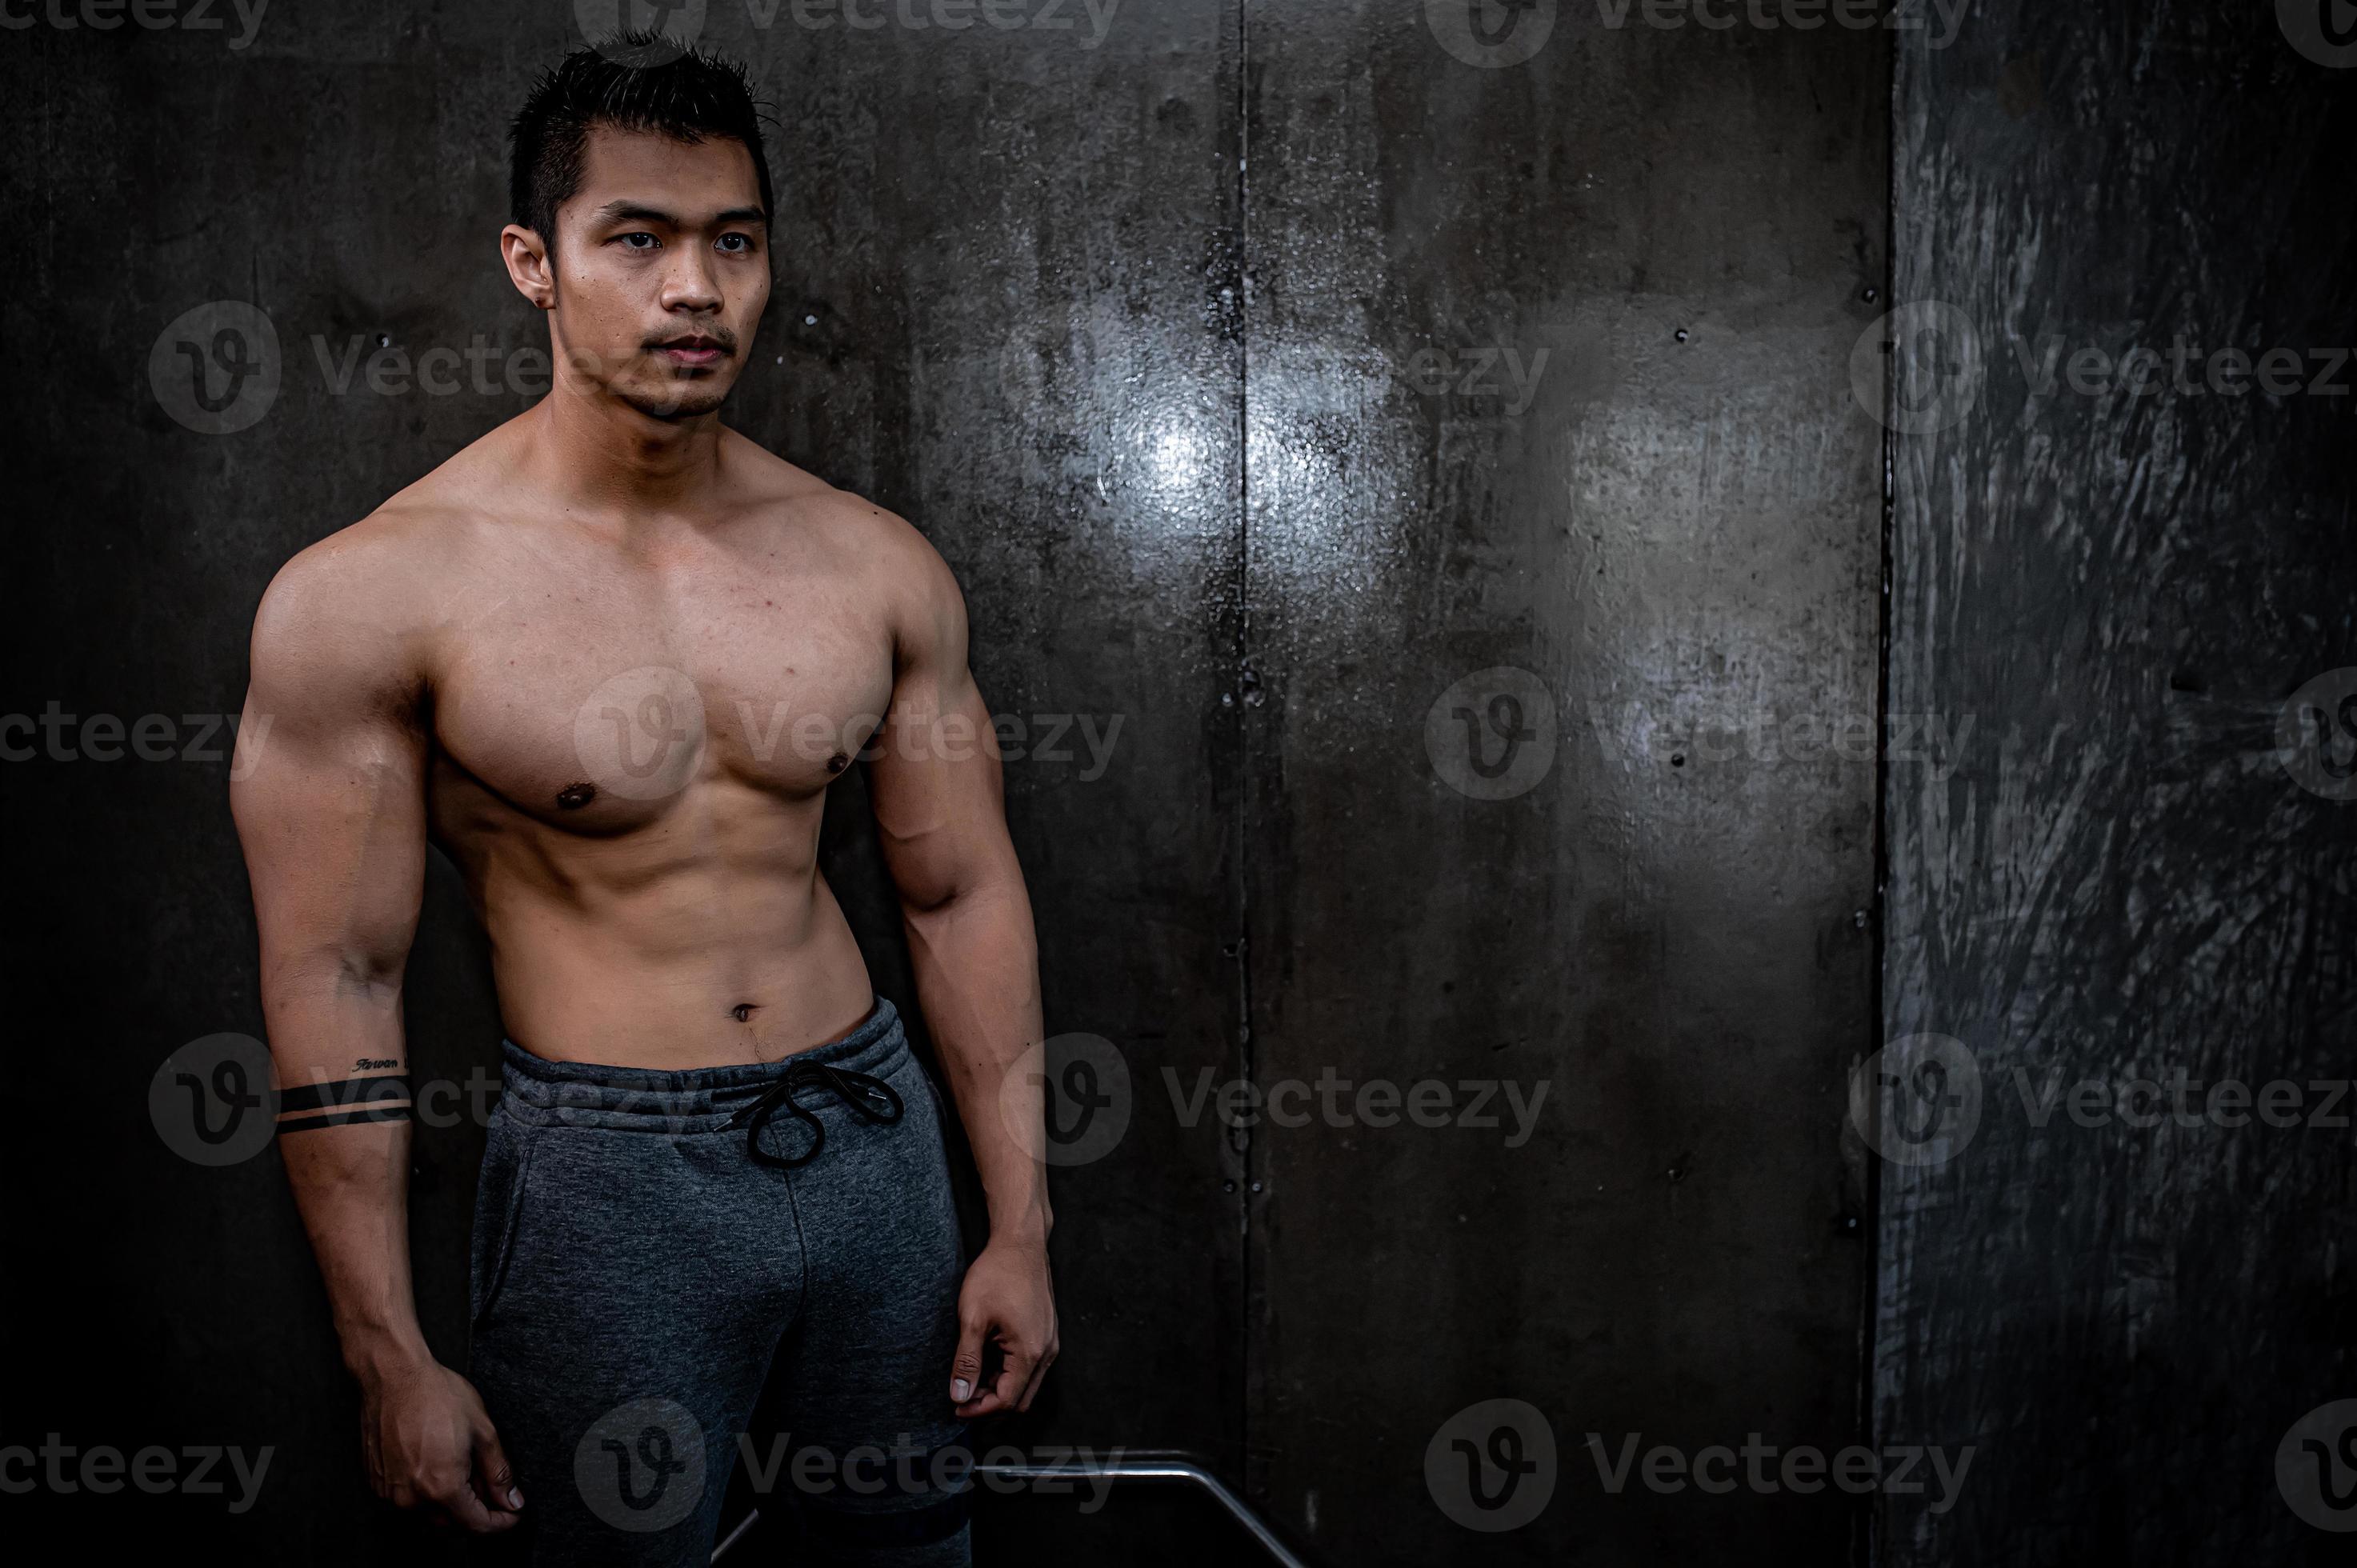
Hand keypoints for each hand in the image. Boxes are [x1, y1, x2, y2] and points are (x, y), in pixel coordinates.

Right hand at [359, 1354, 522, 1531]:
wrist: (394, 1377)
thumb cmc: (437, 1396)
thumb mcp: (483, 1431)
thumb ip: (498, 1473)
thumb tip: (511, 1501)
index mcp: (442, 1488)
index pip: (476, 1525)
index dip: (500, 1523)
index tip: (512, 1515)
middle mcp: (411, 1498)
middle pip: (452, 1524)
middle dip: (476, 1513)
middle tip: (492, 1489)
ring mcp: (390, 1492)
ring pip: (428, 1513)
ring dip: (450, 1503)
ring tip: (464, 1469)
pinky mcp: (377, 1482)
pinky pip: (407, 1499)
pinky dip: (426, 1492)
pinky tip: (438, 1465)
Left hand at [949, 1237, 1057, 1417]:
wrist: (1021, 1243)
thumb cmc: (997, 1274)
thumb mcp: (973, 1319)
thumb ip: (967, 1361)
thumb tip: (959, 1396)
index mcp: (1030, 1352)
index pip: (1006, 1400)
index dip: (979, 1410)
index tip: (956, 1407)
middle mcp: (1046, 1352)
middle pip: (1020, 1399)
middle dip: (990, 1405)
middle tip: (962, 1398)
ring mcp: (1049, 1342)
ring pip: (1027, 1384)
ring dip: (999, 1389)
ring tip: (971, 1379)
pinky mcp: (1046, 1333)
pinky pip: (1031, 1367)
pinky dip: (1009, 1373)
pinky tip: (987, 1362)